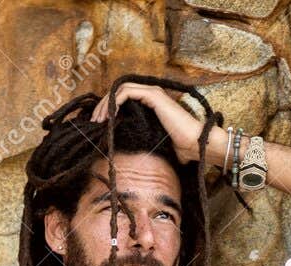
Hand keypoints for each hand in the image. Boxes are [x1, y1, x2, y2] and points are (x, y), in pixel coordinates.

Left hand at [90, 82, 229, 168]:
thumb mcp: (153, 140)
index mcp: (151, 101)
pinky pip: (126, 93)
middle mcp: (151, 93)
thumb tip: (127, 150)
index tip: (99, 124)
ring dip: (106, 104)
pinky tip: (110, 117)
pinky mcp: (154, 96)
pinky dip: (115, 103)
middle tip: (94, 122)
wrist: (196, 144)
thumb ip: (142, 137)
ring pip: (120, 90)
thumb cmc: (180, 146)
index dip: (108, 108)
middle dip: (103, 105)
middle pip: (119, 91)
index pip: (123, 97)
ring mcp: (153, 92)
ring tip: (98, 120)